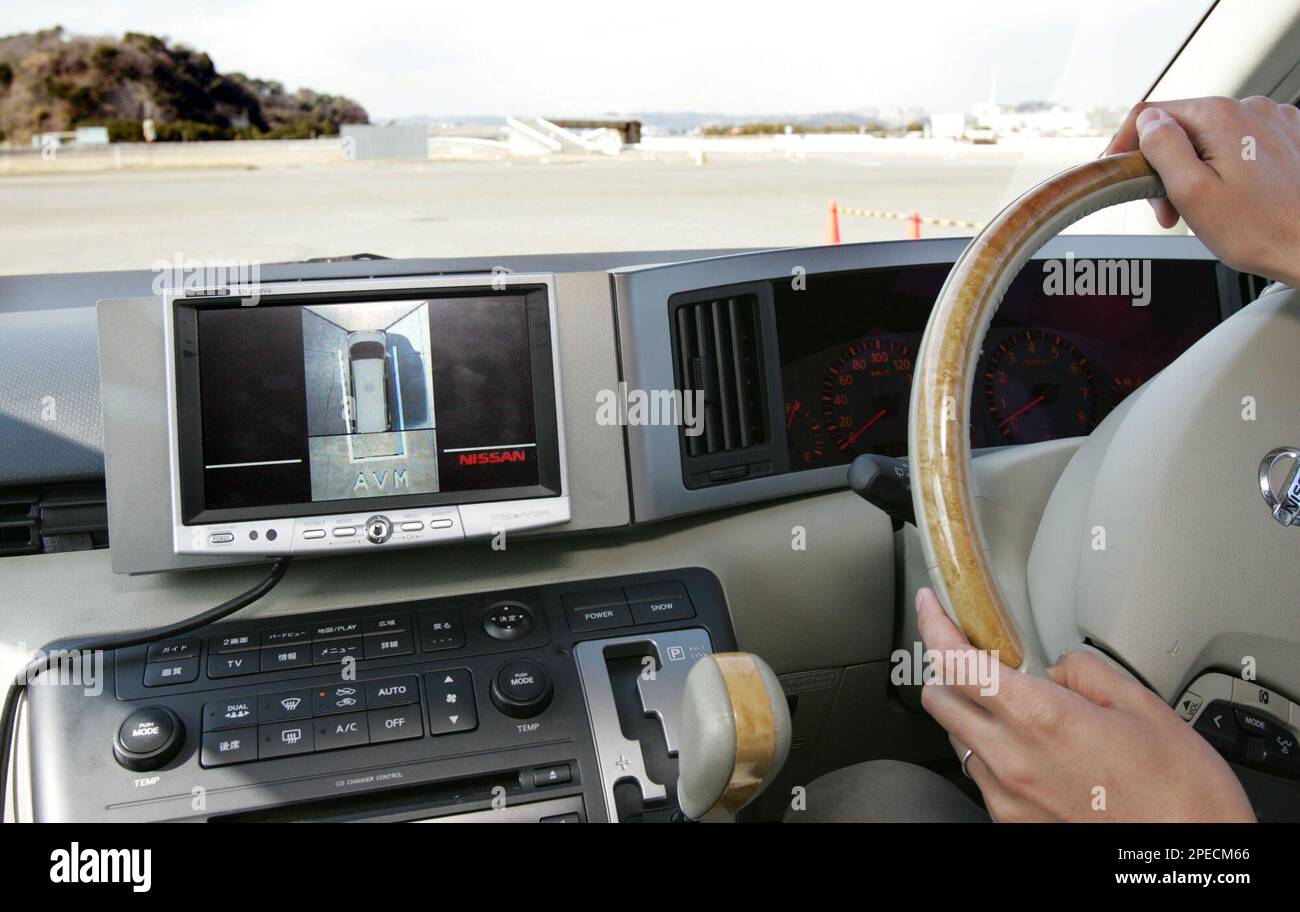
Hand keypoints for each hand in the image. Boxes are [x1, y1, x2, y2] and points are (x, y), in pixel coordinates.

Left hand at [914, 587, 1254, 821]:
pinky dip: (992, 752)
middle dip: (945, 669)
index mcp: (1041, 718)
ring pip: (957, 737)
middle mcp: (1012, 759)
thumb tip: (1058, 667)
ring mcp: (1008, 796)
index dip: (933, 625)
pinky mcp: (1013, 823)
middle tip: (971, 655)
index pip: (956, 661)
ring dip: (970, 713)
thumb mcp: (1142, 706)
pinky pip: (981, 775)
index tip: (930, 604)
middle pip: (938, 699)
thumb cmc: (1181, 795)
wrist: (1189, 859)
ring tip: (1012, 706)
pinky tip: (1031, 750)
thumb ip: (1085, 672)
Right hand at [1106, 96, 1299, 287]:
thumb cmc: (1260, 229)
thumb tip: (1147, 123)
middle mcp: (1249, 109)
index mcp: (1220, 117)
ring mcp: (1272, 121)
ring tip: (1204, 207)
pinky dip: (1226, 167)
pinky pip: (1240, 144)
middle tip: (1168, 210)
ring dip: (1196, 170)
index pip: (1152, 113)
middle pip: (1182, 128)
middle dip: (1165, 167)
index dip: (1127, 145)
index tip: (1123, 174)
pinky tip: (1233, 196)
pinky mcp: (1287, 138)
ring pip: (1211, 137)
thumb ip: (1163, 149)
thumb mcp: (1192, 192)